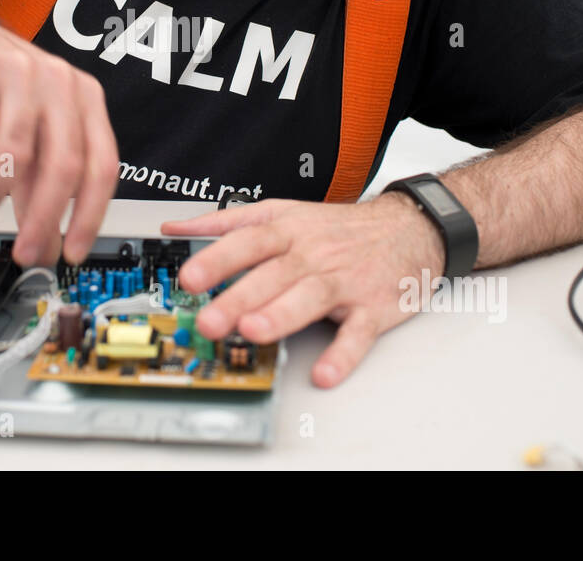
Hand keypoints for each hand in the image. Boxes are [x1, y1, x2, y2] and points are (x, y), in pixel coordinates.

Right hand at [0, 14, 117, 266]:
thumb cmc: (0, 85)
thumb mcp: (32, 129)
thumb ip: (41, 181)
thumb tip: (47, 239)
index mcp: (85, 99)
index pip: (101, 166)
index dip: (89, 214)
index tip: (73, 250)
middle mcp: (60, 84)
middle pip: (63, 165)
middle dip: (43, 218)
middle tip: (26, 250)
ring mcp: (22, 73)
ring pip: (15, 153)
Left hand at [160, 194, 444, 387]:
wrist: (408, 228)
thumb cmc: (337, 228)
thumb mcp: (282, 212)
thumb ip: (227, 222)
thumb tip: (175, 226)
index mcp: (287, 231)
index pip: (247, 241)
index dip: (218, 259)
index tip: (190, 277)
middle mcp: (312, 255)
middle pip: (273, 274)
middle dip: (239, 297)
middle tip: (210, 320)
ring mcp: (343, 282)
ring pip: (310, 298)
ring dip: (282, 315)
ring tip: (254, 332)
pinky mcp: (372, 308)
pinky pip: (357, 334)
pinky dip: (342, 354)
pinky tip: (323, 371)